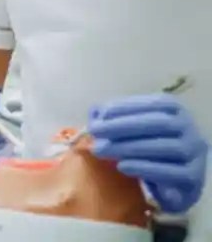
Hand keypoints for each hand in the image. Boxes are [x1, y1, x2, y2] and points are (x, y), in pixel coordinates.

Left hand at [89, 93, 207, 213]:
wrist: (172, 184)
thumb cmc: (148, 149)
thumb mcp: (132, 130)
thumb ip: (114, 119)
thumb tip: (95, 112)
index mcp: (175, 110)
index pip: (153, 104)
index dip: (125, 108)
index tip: (99, 116)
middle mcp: (189, 128)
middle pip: (158, 123)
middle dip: (122, 126)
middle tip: (94, 131)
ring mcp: (194, 153)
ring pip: (164, 147)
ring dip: (128, 147)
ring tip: (101, 150)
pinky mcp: (193, 177)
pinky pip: (171, 172)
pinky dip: (144, 167)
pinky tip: (122, 166)